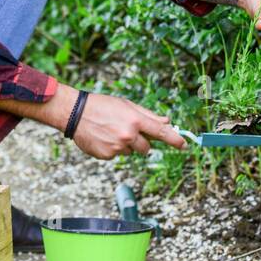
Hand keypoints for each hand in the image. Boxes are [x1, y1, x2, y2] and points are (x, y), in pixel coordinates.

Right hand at [72, 93, 187, 159]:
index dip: (175, 140)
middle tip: (129, 131)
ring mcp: (117, 147)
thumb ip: (148, 115)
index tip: (184, 145)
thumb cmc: (102, 105)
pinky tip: (103, 137)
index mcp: (135, 120)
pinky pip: (117, 155)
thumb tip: (166, 121)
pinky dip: (113, 149)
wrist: (75, 113)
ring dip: (126, 145)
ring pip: (131, 152)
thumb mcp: (126, 105)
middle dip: (142, 142)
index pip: (161, 132)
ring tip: (111, 131)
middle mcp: (128, 135)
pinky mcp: (107, 155)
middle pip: (147, 148)